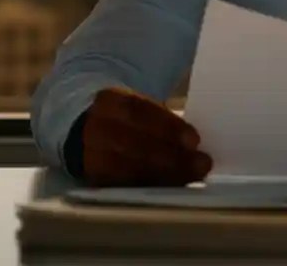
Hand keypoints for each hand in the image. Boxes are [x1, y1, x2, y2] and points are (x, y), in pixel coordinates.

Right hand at [80, 87, 212, 186]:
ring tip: (192, 177)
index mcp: (109, 101)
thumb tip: (194, 141)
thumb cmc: (126, 118)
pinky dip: (149, 187)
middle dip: (171, 156)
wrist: (84, 128)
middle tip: (202, 164)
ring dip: (164, 175)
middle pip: (133, 144)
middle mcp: (94, 127)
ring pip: (126, 169)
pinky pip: (121, 186)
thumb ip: (162, 119)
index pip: (138, 111)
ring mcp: (88, 155)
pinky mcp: (91, 178)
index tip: (194, 140)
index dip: (167, 126)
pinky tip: (172, 187)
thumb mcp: (139, 107)